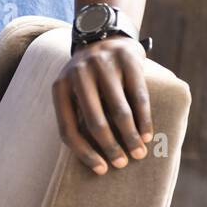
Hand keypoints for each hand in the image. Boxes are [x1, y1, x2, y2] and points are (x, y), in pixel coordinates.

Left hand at [52, 36, 152, 174]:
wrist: (104, 36)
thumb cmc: (87, 76)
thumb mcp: (72, 89)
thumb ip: (76, 113)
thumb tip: (89, 156)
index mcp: (60, 87)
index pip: (68, 128)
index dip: (83, 153)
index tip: (101, 170)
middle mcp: (78, 74)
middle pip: (95, 122)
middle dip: (110, 147)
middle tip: (122, 164)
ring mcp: (103, 65)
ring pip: (119, 111)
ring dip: (131, 136)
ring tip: (139, 153)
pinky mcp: (127, 60)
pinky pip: (138, 96)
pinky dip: (144, 119)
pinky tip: (147, 134)